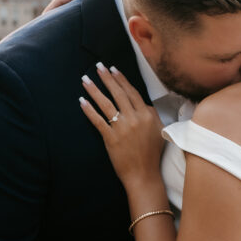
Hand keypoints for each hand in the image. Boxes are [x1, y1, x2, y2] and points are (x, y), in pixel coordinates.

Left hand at [80, 63, 164, 186]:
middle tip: (98, 66)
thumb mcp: (159, 130)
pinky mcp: (110, 138)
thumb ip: (151, 114)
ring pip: (106, 104)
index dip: (121, 79)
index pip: (132, 92)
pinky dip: (89, 110)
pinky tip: (82, 101)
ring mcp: (122, 128)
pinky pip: (98, 120)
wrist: (144, 174)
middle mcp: (135, 118)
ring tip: (85, 79)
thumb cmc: (152, 154)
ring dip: (95, 90)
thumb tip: (143, 104)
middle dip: (107, 78)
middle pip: (118, 93)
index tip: (113, 69)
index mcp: (147, 114)